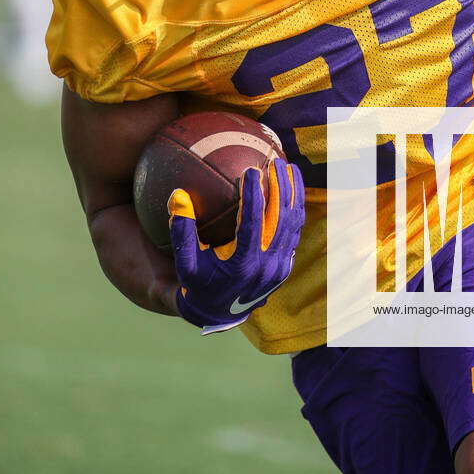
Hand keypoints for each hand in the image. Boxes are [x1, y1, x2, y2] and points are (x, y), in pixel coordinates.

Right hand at [167, 159, 304, 333]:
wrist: (220, 313)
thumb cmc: (198, 283)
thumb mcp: (185, 263)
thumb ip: (182, 232)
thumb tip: (177, 195)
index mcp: (243, 264)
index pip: (253, 223)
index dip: (253, 196)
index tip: (250, 170)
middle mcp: (267, 266)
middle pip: (280, 219)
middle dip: (280, 187)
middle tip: (275, 161)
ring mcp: (280, 266)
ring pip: (293, 222)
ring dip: (293, 193)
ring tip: (289, 166)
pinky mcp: (286, 264)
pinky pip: (295, 230)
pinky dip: (295, 206)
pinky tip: (292, 186)